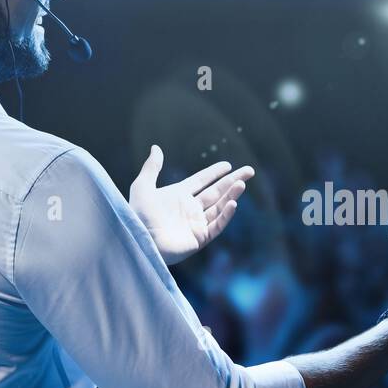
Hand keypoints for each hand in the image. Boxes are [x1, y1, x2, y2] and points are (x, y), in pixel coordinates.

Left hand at [129, 145, 252, 265]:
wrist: (138, 239)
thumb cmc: (137, 214)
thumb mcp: (142, 186)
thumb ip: (151, 167)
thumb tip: (156, 147)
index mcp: (178, 195)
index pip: (201, 181)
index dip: (214, 172)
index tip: (228, 165)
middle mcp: (190, 209)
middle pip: (216, 192)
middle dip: (233, 181)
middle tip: (250, 170)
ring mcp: (195, 224)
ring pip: (219, 207)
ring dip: (231, 195)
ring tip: (242, 183)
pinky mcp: (199, 238)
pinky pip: (216, 225)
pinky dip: (225, 215)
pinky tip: (233, 203)